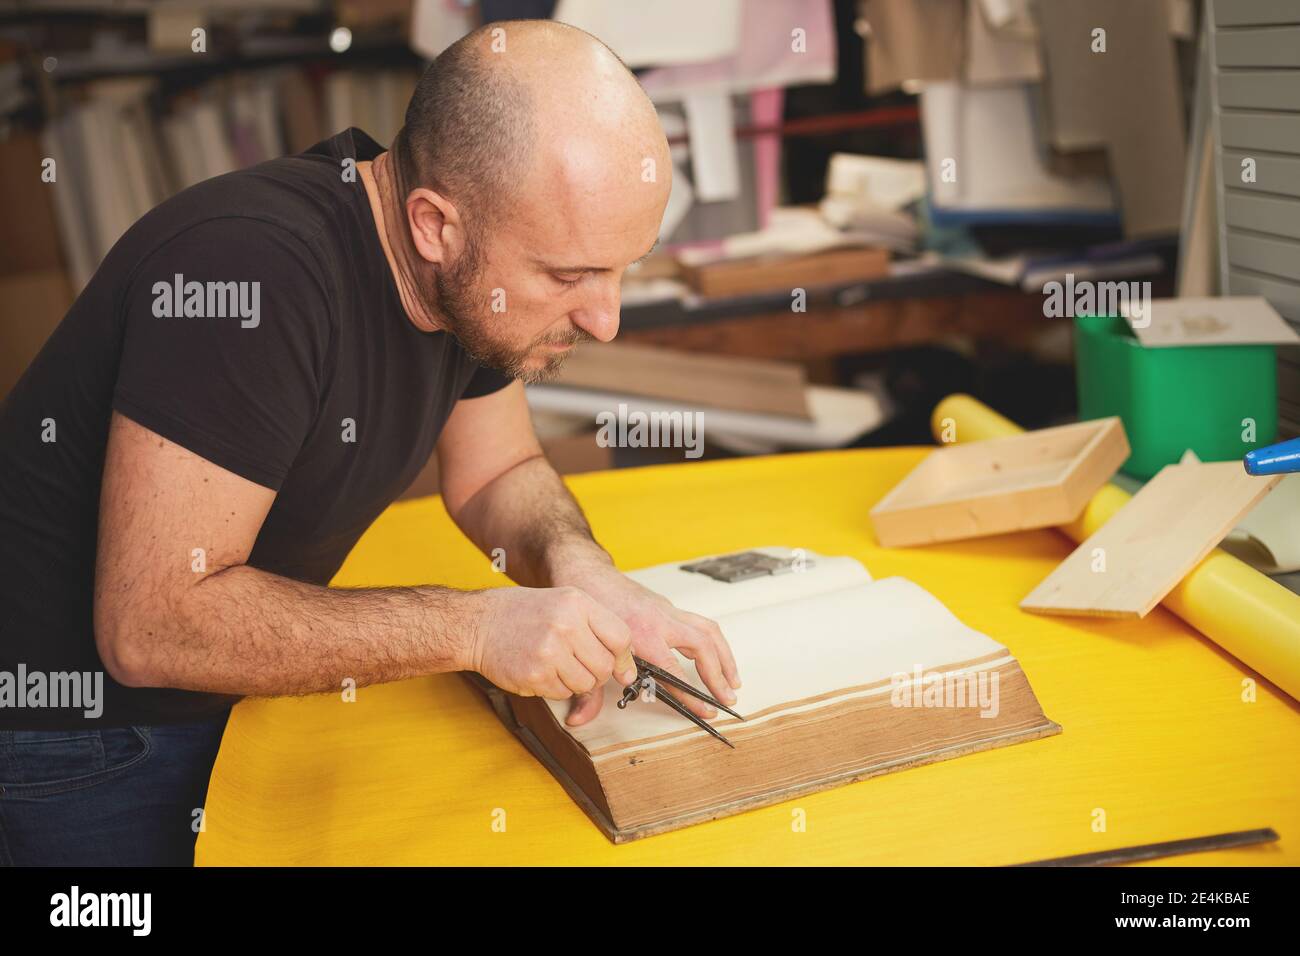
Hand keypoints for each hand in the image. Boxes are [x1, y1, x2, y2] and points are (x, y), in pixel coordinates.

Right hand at [466, 586, 636, 698]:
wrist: (478, 623)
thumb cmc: (523, 613)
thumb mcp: (564, 604)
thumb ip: (598, 630)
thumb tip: (627, 674)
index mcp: (577, 603)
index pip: (620, 637)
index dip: (623, 658)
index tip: (620, 668)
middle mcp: (566, 625)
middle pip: (605, 667)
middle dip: (596, 673)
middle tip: (578, 664)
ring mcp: (550, 651)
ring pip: (586, 684)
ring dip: (575, 681)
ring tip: (555, 663)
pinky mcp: (535, 675)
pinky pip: (563, 693)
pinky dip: (556, 688)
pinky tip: (540, 669)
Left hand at [556, 569, 741, 726]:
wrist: (587, 573)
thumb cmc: (587, 607)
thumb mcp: (588, 648)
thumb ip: (592, 686)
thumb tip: (583, 718)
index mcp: (640, 634)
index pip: (673, 671)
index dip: (691, 695)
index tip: (706, 711)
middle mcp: (660, 621)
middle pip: (702, 646)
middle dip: (718, 675)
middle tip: (727, 700)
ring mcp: (668, 611)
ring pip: (708, 631)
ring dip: (725, 658)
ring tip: (733, 682)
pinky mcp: (670, 607)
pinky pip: (701, 624)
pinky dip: (715, 643)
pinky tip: (719, 659)